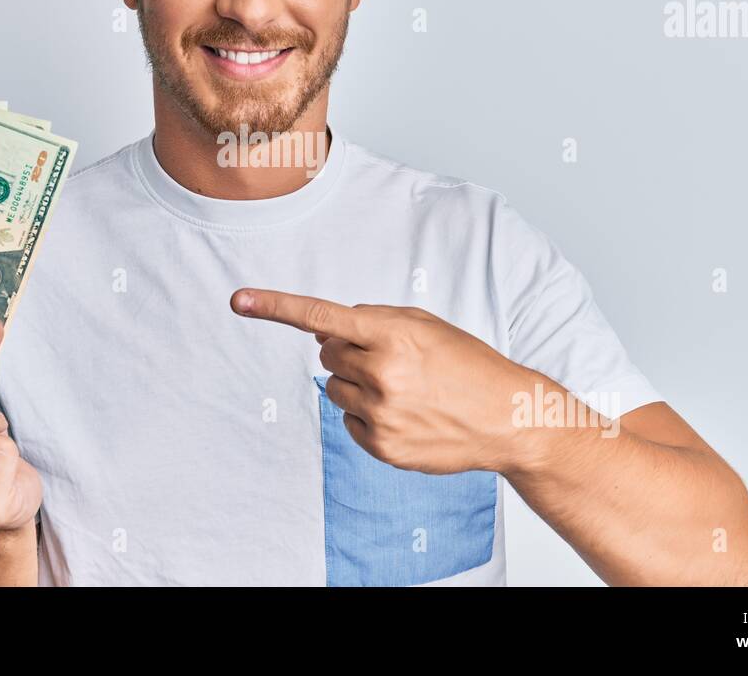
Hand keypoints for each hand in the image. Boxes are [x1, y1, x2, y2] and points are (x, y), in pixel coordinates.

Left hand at [231, 288, 542, 474]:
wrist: (509, 418)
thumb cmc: (467, 364)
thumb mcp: (425, 326)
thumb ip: (371, 321)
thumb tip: (321, 332)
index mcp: (392, 335)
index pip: (320, 316)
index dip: (274, 306)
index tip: (238, 300)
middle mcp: (381, 373)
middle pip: (326, 354)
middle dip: (347, 352)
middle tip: (389, 360)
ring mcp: (380, 413)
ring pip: (335, 389)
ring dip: (357, 384)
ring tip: (404, 389)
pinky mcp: (381, 446)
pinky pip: (349, 422)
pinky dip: (368, 416)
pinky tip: (406, 414)